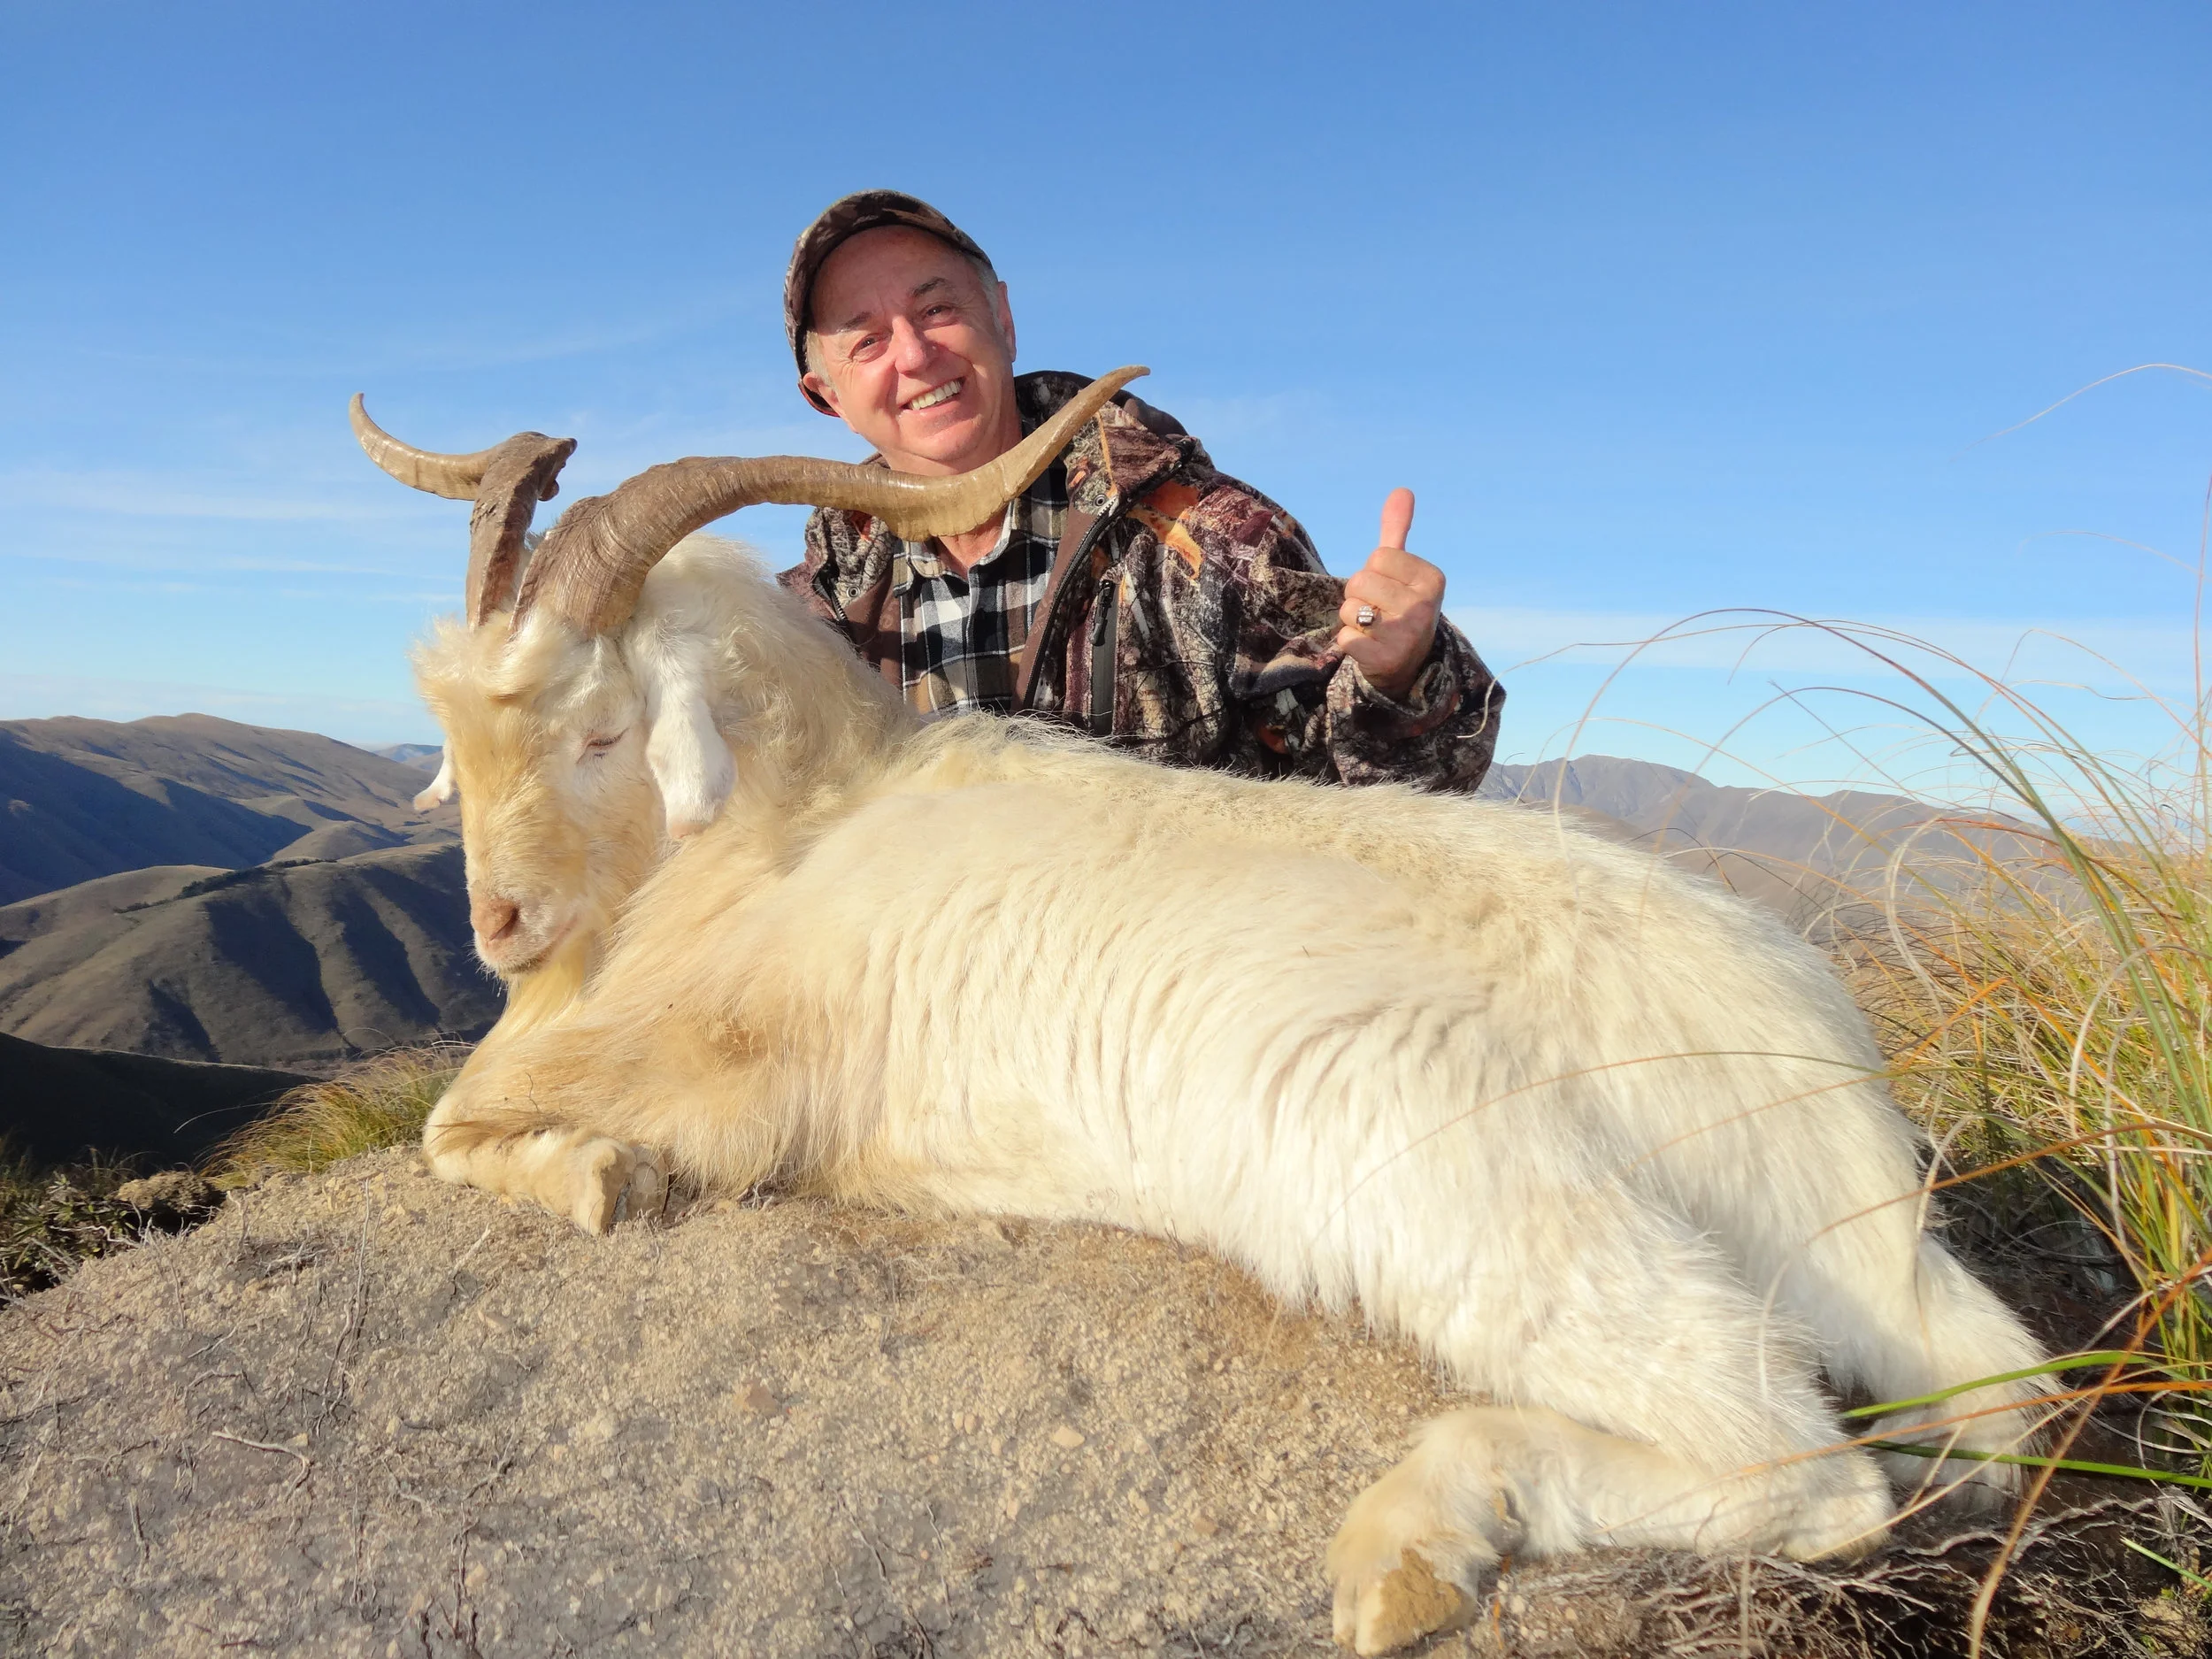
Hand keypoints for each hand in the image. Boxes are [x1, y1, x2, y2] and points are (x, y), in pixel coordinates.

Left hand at [1334, 488, 1443, 699]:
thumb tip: (1402, 491)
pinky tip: (1369, 647)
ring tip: (1372, 628)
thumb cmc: (1398, 608)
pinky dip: (1349, 642)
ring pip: (1350, 608)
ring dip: (1352, 619)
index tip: (1388, 590)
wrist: (1407, 665)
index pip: (1378, 557)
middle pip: (1360, 580)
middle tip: (1377, 610)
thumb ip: (1397, 532)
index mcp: (1432, 579)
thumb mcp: (1402, 571)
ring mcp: (1407, 634)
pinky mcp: (1386, 658)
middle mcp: (1424, 606)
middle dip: (1359, 595)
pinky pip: (1345, 637)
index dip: (1373, 573)